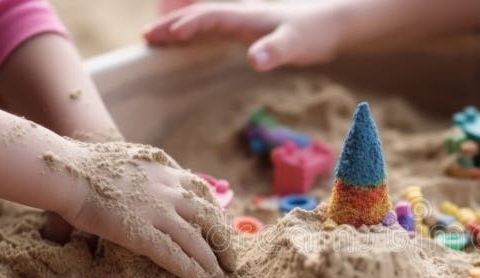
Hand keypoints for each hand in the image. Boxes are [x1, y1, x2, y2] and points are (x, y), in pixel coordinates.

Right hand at [56, 141, 236, 277]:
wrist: (66, 171)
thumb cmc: (85, 165)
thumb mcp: (128, 159)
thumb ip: (146, 174)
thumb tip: (146, 187)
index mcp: (165, 168)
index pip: (201, 189)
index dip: (215, 210)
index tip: (221, 225)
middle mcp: (168, 189)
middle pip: (209, 215)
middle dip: (223, 238)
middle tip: (231, 258)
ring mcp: (156, 210)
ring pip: (196, 238)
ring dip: (212, 259)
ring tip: (220, 275)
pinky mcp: (141, 231)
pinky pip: (173, 253)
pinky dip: (190, 268)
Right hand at [144, 2, 342, 70]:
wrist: (333, 25)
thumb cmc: (314, 34)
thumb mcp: (296, 45)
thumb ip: (275, 51)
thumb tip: (253, 60)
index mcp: (247, 17)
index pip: (209, 17)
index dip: (186, 25)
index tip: (163, 36)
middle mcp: (242, 16)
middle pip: (200, 16)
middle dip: (171, 24)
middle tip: (146, 38)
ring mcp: (245, 22)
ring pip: (205, 20)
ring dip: (181, 27)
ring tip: (156, 39)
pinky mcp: (251, 31)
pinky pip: (216, 29)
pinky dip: (197, 33)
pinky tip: (191, 43)